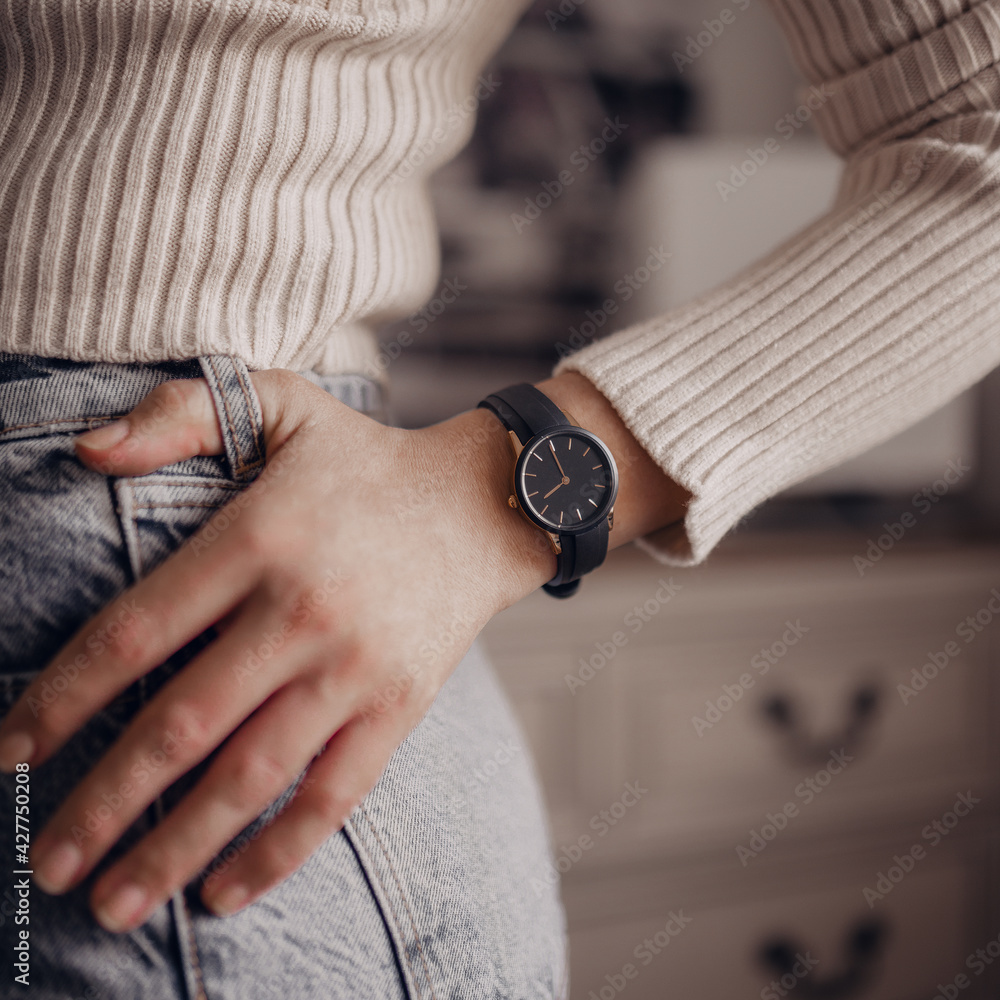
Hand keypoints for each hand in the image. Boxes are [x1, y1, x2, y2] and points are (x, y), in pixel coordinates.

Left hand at [0, 369, 555, 931]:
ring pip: (250, 776)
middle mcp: (303, 610)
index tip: (11, 753)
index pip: (134, 631)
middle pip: (181, 724)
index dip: (62, 698)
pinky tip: (223, 893)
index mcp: (259, 537)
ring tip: (114, 905)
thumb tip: (83, 453)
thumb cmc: (367, 461)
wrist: (480, 505)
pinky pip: (334, 796)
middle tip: (46, 865)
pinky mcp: (399, 707)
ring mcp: (355, 668)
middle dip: (102, 802)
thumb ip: (180, 412)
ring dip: (174, 848)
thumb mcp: (281, 403)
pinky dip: (278, 853)